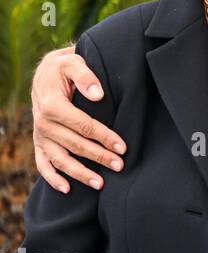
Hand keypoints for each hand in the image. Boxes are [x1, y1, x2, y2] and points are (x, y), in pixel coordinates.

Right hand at [31, 46, 124, 193]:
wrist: (45, 74)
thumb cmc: (64, 68)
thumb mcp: (73, 63)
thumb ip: (86, 76)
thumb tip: (98, 94)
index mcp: (52, 105)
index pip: (83, 125)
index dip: (104, 137)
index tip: (123, 147)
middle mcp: (43, 123)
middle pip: (75, 145)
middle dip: (99, 157)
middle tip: (120, 166)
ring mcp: (40, 135)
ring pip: (60, 159)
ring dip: (79, 174)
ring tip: (100, 184)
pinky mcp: (39, 142)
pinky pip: (43, 164)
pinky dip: (52, 178)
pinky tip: (67, 190)